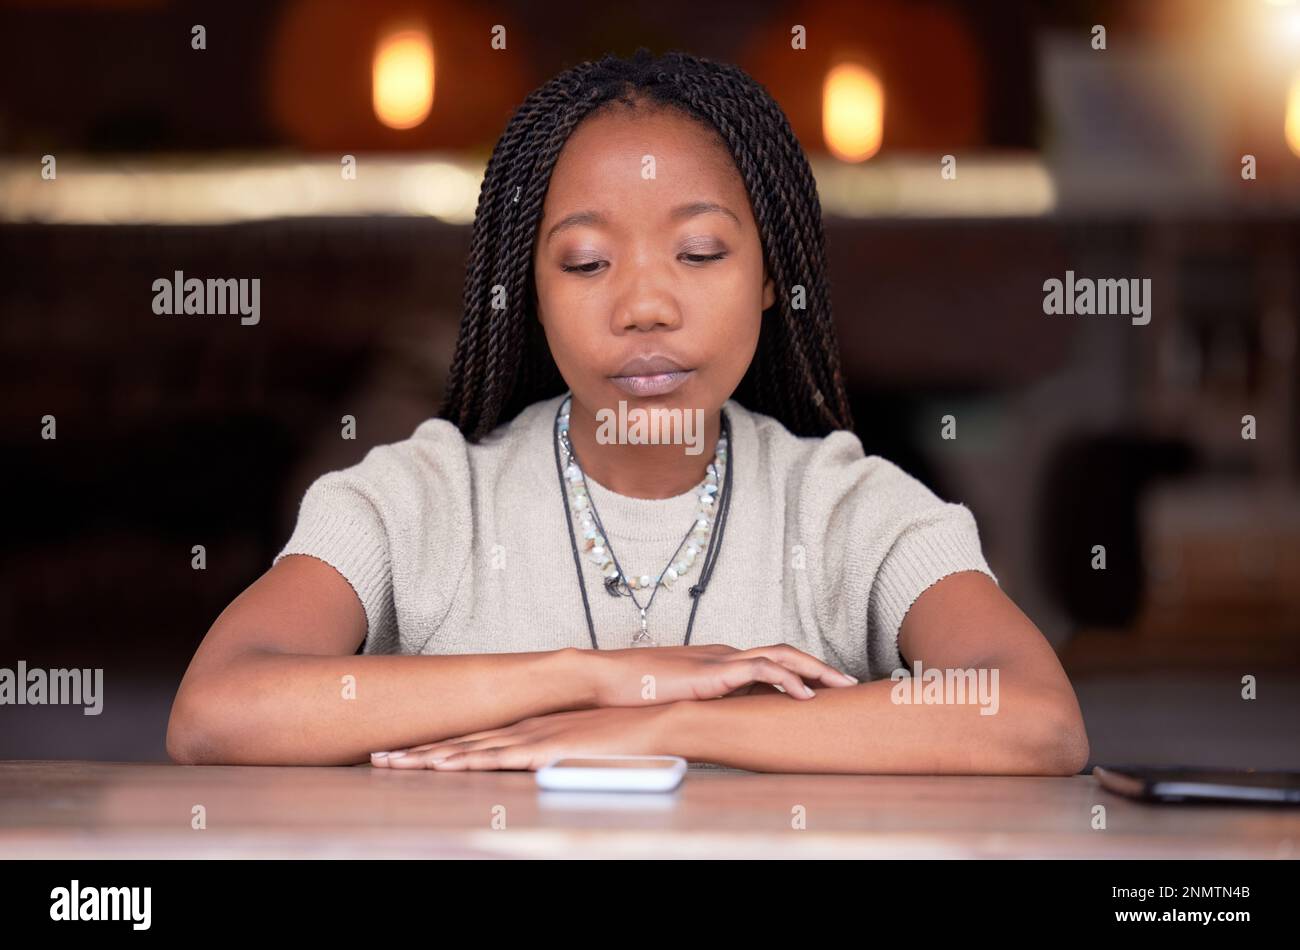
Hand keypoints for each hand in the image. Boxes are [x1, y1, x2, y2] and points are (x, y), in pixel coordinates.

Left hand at [370, 705, 671, 770]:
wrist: (654, 722)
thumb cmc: (623, 739)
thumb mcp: (579, 747)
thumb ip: (555, 756)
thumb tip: (537, 768)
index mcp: (528, 730)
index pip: (472, 740)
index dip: (435, 747)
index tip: (404, 753)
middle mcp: (523, 730)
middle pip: (460, 743)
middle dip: (417, 751)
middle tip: (379, 757)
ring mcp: (532, 738)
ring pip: (469, 750)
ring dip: (429, 757)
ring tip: (393, 763)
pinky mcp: (544, 750)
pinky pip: (499, 758)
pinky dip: (468, 761)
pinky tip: (444, 765)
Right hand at [587, 643, 857, 706]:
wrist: (608, 679)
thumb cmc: (635, 692)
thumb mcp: (679, 701)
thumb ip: (705, 706)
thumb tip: (723, 724)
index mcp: (719, 661)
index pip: (770, 660)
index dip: (802, 671)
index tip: (827, 688)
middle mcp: (725, 654)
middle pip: (784, 652)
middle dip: (820, 666)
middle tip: (849, 684)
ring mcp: (720, 659)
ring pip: (782, 655)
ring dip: (816, 669)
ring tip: (841, 686)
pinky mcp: (714, 671)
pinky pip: (760, 670)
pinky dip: (788, 680)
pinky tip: (806, 695)